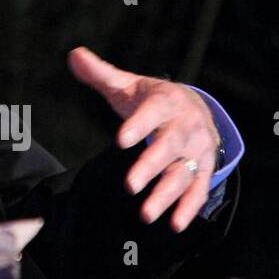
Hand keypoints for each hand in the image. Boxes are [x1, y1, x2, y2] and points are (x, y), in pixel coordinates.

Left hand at [67, 46, 222, 232]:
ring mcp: (198, 149)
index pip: (153, 112)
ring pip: (184, 173)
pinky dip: (189, 207)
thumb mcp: (128, 83)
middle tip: (130, 186)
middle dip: (151, 167)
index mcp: (166, 101)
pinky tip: (174, 224)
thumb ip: (101, 73)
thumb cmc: (152, 97)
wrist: (195, 106)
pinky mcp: (203, 168)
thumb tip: (74, 55)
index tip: (121, 139)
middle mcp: (186, 126)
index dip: (139, 125)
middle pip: (170, 147)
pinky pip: (199, 189)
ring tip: (146, 214)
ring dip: (167, 195)